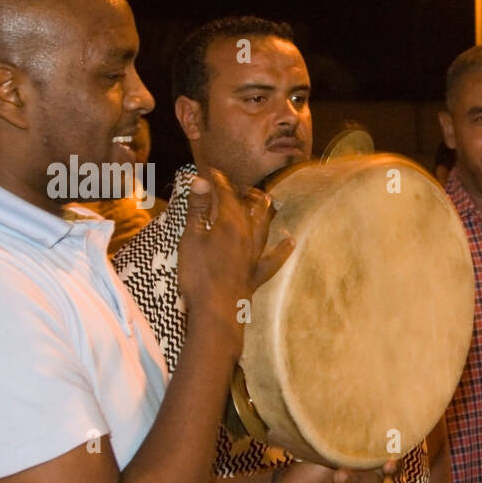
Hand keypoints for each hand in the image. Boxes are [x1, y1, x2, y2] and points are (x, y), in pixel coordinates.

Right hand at [177, 170, 293, 350]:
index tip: (210, 171)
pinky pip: (275, 257)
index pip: (225, 193)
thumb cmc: (199, 274)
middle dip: (239, 191)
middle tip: (231, 184)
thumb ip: (197, 209)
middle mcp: (247, 234)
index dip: (217, 180)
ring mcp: (255, 254)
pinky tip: (290, 240)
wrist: (217, 311)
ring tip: (261, 198)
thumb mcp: (191, 238)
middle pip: (247, 206)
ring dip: (262, 209)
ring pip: (264, 225)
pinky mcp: (257, 273)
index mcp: (229, 223)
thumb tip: (202, 180)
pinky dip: (283, 247)